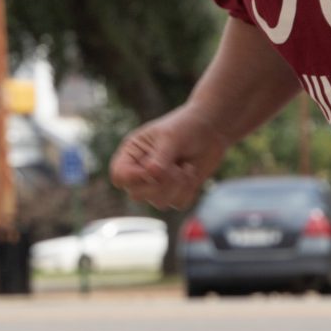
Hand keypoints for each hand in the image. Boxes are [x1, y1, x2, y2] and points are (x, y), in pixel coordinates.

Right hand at [109, 107, 227, 209]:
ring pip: (159, 201)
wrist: (211, 130)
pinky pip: (178, 203)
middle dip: (161, 183)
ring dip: (178, 186)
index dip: (132, 177)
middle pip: (137, 194)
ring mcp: (158, 184)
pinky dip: (188, 190)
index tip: (152, 168)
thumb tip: (151, 174)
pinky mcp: (175, 191)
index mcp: (132, 154)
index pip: (119, 175)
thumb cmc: (185, 127)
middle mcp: (141, 171)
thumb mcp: (170, 138)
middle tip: (175, 166)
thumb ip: (160, 159)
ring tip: (186, 167)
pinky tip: (191, 172)